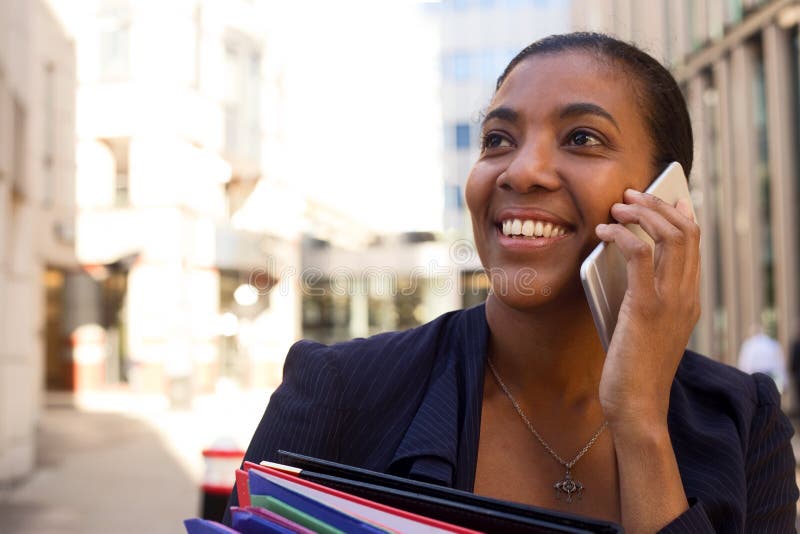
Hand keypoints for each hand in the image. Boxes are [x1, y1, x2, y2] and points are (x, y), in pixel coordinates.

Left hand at [594, 188, 700, 430]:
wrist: (637, 407)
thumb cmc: (632, 371)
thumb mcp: (643, 330)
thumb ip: (641, 300)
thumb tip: (619, 271)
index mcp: (689, 301)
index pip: (694, 246)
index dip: (679, 216)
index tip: (665, 199)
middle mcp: (687, 296)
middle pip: (686, 232)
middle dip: (659, 205)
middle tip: (632, 194)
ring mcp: (671, 301)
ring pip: (670, 235)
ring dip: (642, 212)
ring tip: (618, 206)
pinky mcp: (646, 306)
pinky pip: (638, 253)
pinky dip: (621, 234)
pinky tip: (603, 231)